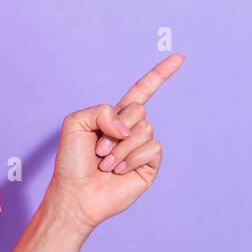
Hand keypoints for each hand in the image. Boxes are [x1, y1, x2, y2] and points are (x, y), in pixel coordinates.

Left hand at [48, 53, 184, 233]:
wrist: (75, 194)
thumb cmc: (71, 161)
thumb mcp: (75, 122)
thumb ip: (101, 111)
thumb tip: (128, 127)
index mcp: (115, 116)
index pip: (142, 90)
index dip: (160, 74)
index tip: (179, 57)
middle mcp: (131, 130)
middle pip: (139, 110)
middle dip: (115, 129)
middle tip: (98, 150)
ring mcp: (142, 148)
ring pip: (145, 130)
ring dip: (120, 148)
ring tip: (106, 164)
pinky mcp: (149, 166)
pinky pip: (153, 149)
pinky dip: (132, 158)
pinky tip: (119, 171)